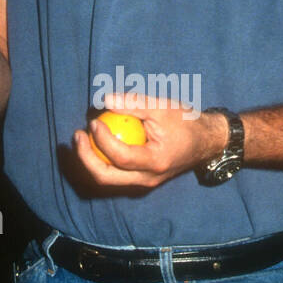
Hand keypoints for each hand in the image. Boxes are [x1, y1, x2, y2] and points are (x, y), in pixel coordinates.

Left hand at [73, 95, 227, 189]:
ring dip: (89, 161)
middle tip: (77, 136)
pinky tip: (94, 143)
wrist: (205, 142)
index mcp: (155, 162)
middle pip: (106, 177)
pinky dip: (100, 161)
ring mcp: (143, 183)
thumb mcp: (162, 107)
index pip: (120, 157)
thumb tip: (104, 99)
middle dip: (85, 158)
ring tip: (81, 138)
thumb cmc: (186, 122)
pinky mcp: (140, 179)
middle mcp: (147, 178)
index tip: (93, 122)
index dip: (102, 140)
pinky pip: (114, 175)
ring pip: (107, 179)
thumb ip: (133, 104)